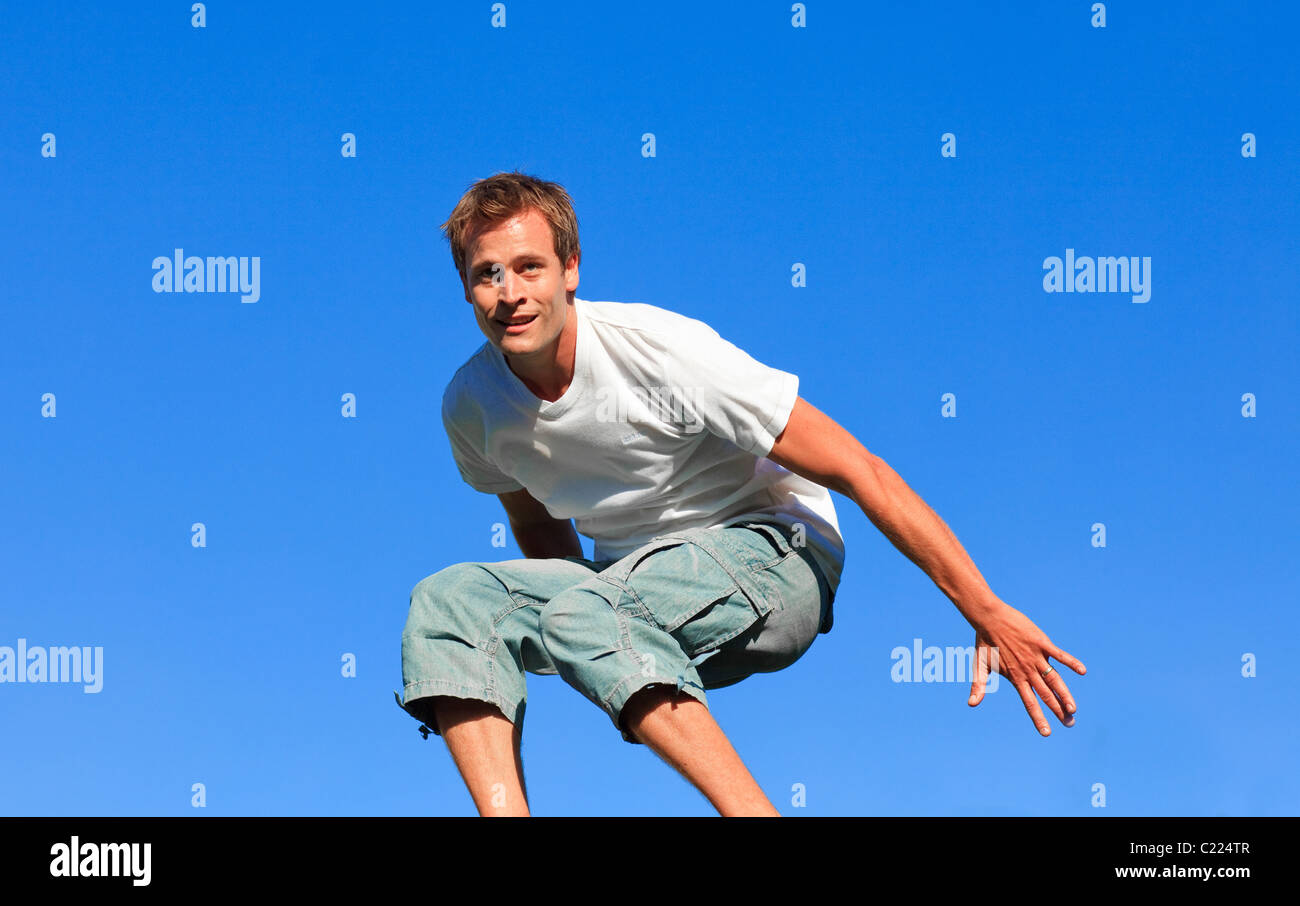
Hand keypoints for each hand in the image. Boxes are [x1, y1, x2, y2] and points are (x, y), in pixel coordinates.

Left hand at [966, 597, 1085, 735]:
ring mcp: (1035, 656)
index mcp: (1015, 677)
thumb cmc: (985, 642)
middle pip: (1046, 694)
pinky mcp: (1041, 642)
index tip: (1046, 732)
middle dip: (1058, 710)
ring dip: (1065, 694)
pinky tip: (1082, 671)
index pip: (1029, 702)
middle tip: (1070, 724)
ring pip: (1054, 679)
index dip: (1038, 718)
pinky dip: (1070, 662)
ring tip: (1073, 708)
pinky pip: (1059, 654)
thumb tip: (971, 705)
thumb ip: (978, 686)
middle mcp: (1027, 669)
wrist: (988, 617)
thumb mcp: (979, 665)